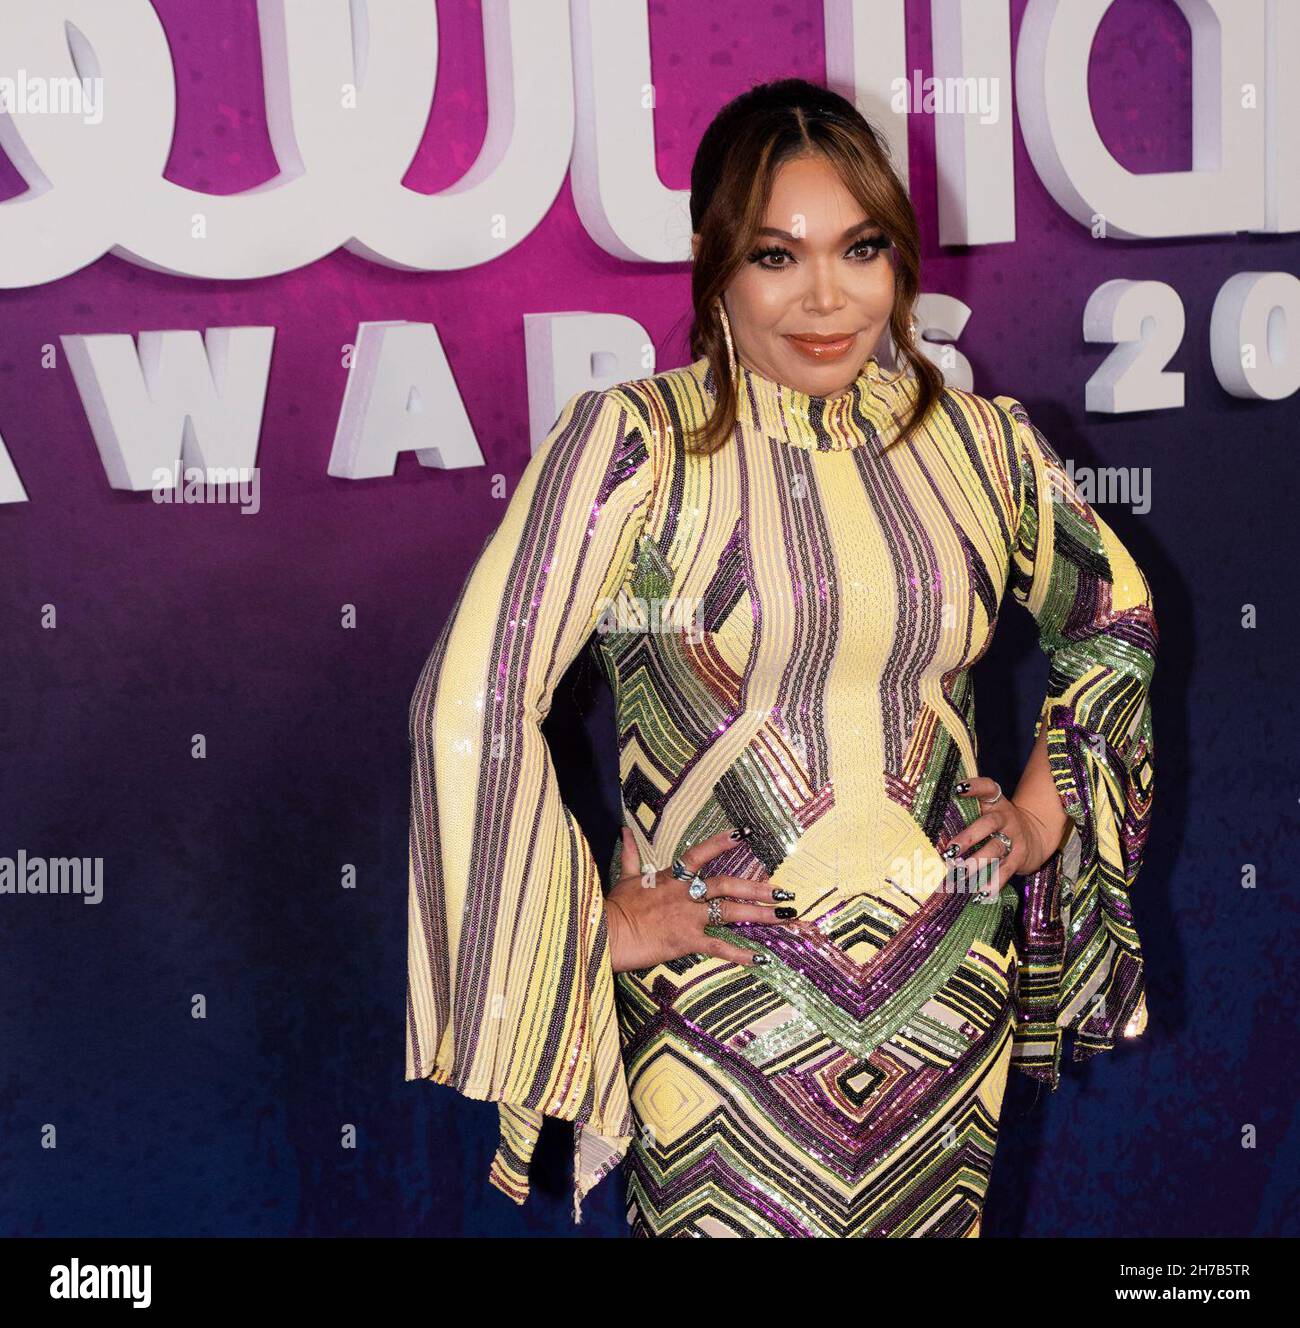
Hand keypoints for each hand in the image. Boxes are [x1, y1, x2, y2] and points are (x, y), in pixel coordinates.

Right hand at [605, 825, 793, 972]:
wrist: (607, 934)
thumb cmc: (614, 906)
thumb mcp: (624, 876)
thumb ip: (631, 853)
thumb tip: (624, 830)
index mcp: (671, 877)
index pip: (699, 854)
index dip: (721, 843)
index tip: (744, 834)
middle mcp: (685, 894)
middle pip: (727, 885)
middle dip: (757, 887)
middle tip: (783, 890)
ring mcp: (688, 917)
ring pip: (730, 912)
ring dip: (760, 914)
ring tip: (785, 915)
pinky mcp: (686, 941)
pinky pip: (718, 946)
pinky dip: (740, 954)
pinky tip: (760, 958)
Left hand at [942, 774, 1054, 897]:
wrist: (1037, 834)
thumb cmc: (999, 822)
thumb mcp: (990, 809)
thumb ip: (969, 810)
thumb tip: (932, 823)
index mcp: (995, 803)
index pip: (987, 788)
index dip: (975, 786)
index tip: (958, 788)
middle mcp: (1005, 818)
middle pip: (988, 824)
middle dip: (968, 837)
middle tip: (949, 851)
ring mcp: (1014, 838)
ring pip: (995, 849)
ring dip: (976, 863)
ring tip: (959, 875)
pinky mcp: (1019, 858)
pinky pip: (1006, 871)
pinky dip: (993, 883)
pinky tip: (980, 894)